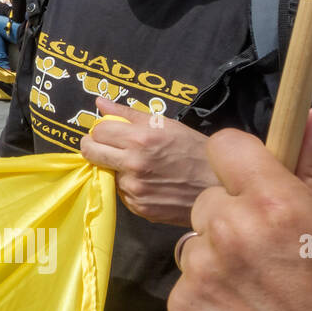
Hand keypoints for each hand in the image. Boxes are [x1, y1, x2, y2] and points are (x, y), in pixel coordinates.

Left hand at [80, 96, 216, 225]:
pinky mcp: (139, 208)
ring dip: (117, 169)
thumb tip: (99, 103)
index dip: (101, 130)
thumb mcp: (165, 125)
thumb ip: (128, 114)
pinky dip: (129, 187)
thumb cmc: (195, 150)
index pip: (97, 131)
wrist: (220, 187)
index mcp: (139, 139)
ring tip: (143, 167)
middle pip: (90, 152)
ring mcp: (134, 189)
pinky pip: (122, 193)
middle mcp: (133, 165)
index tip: (108, 133)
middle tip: (108, 147)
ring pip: (107, 173)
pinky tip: (149, 182)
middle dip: (94, 147)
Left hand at [168, 106, 311, 310]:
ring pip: (196, 245)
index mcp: (276, 206)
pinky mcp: (183, 310)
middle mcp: (230, 234)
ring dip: (219, 259)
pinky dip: (209, 297)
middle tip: (272, 251)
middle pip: (209, 201)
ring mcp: (201, 274)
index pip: (227, 146)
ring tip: (264, 290)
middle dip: (234, 217)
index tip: (253, 176)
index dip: (242, 161)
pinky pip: (186, 285)